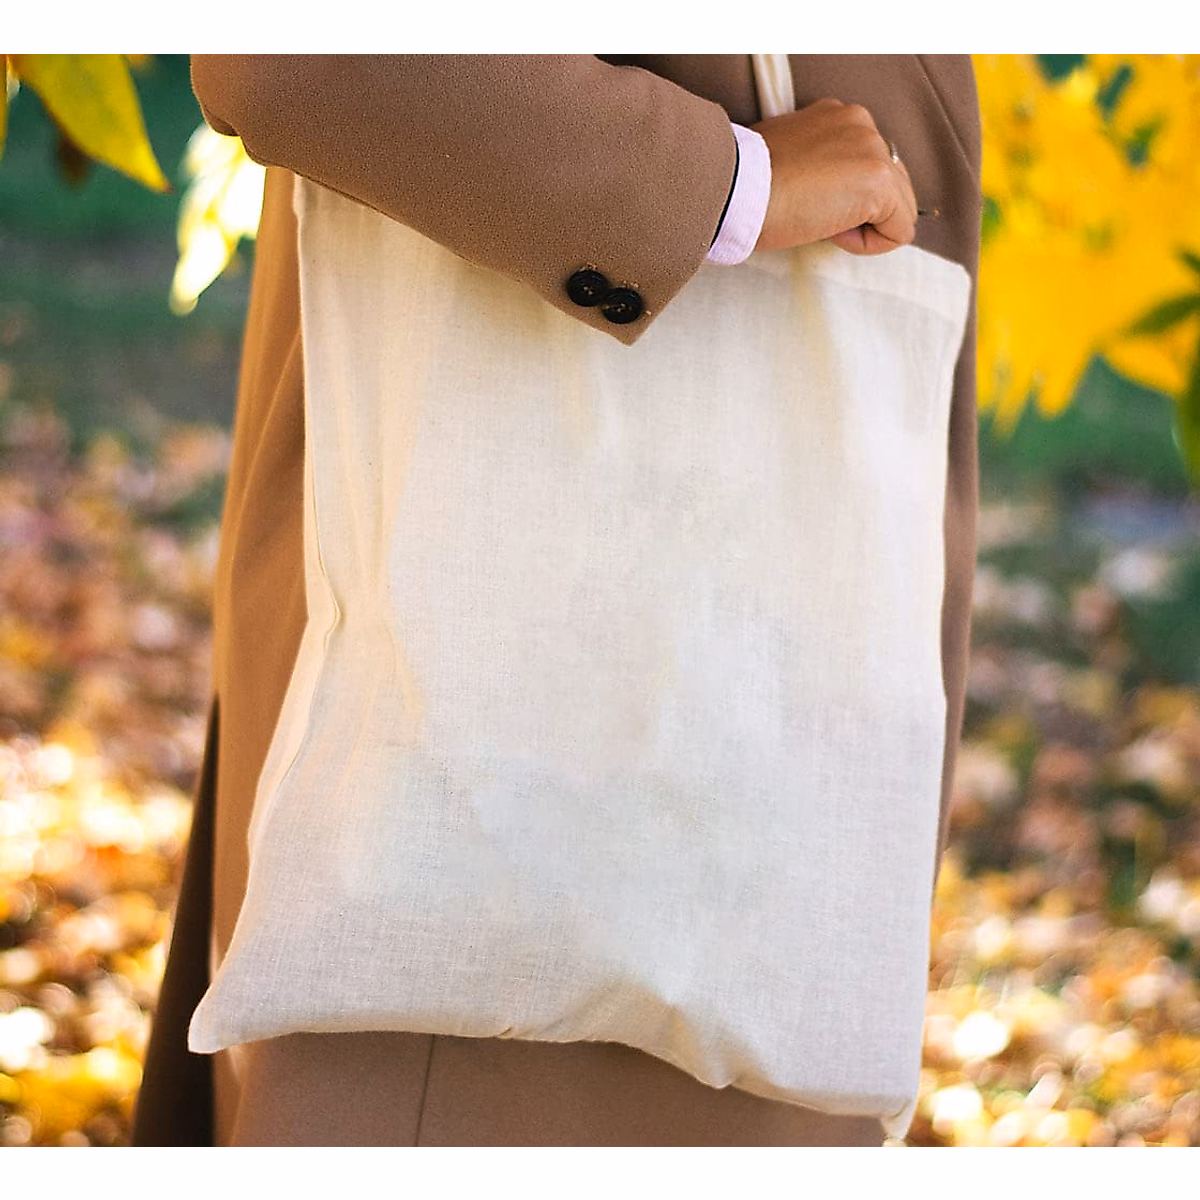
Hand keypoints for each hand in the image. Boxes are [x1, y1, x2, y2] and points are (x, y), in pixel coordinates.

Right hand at [748, 97, 918, 255]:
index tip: (807, 200)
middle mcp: (863, 123)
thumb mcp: (788, 160)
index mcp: (839, 117)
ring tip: (819, 221)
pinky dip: (868, 244)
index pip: (868, 165)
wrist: (735, 191)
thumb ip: (819, 165)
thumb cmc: (746, 185)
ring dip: (863, 226)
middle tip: (812, 215)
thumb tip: (831, 192)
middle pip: (893, 184)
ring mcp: (875, 150)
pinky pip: (898, 230)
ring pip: (900, 208)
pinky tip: (831, 233)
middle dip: (860, 211)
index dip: (842, 197)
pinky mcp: (879, 182)